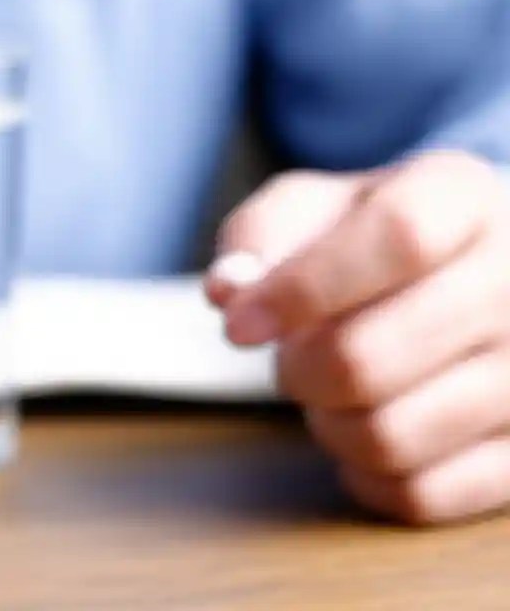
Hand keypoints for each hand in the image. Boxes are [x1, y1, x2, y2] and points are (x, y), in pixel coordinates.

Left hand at [206, 151, 509, 524]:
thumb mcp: (310, 210)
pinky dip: (365, 476)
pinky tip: (362, 434)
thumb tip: (230, 291)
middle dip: (297, 371)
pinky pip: (419, 494)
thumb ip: (259, 237)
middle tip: (291, 360)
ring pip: (389, 437)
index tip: (243, 325)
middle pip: (368, 358)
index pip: (397, 239)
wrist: (465, 273)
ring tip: (330, 394)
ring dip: (328, 426)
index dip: (303, 289)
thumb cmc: (367, 243)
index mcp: (462, 199)